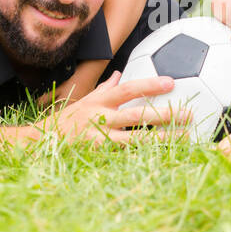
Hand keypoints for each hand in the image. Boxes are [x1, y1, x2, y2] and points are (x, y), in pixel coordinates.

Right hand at [50, 71, 189, 142]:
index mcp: (100, 101)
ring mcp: (100, 139)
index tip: (171, 82)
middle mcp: (101, 118)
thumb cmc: (67, 120)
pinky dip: (145, 155)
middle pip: (137, 115)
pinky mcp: (100, 156)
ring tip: (183, 137)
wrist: (42, 142)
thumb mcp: (84, 101)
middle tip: (188, 114)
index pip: (128, 89)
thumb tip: (119, 74)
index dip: (149, 85)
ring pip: (136, 139)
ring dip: (162, 138)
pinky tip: (164, 157)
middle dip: (165, 114)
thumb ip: (104, 89)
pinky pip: (126, 156)